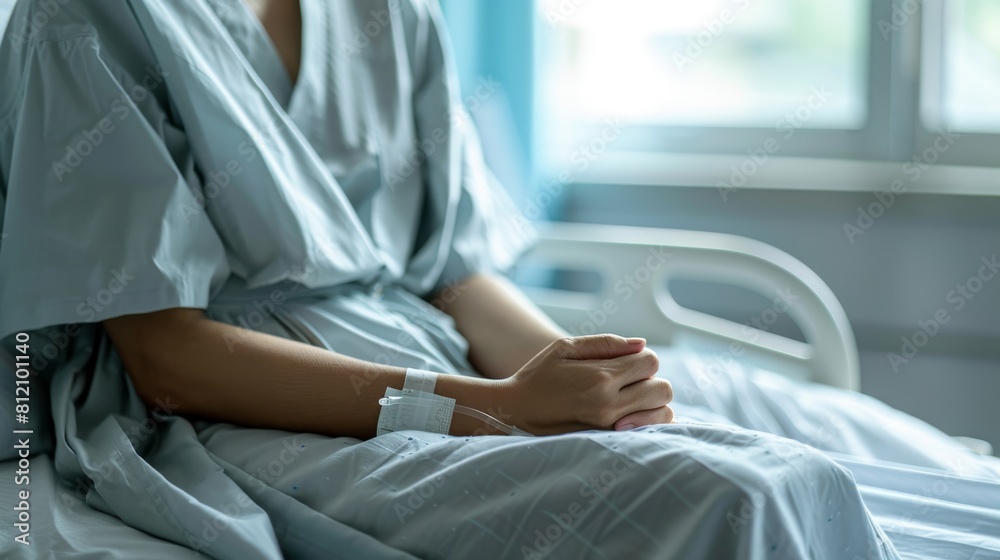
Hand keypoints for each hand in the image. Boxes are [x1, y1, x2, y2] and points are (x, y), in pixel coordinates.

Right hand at [496, 334, 672, 435]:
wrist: (514, 414)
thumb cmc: (537, 376)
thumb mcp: (564, 348)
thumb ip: (605, 343)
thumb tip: (641, 345)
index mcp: (600, 377)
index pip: (650, 362)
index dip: (641, 358)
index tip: (625, 362)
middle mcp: (609, 405)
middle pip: (663, 389)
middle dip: (651, 380)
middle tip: (629, 381)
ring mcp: (610, 428)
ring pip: (663, 414)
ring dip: (653, 403)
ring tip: (630, 399)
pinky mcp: (609, 443)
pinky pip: (649, 433)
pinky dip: (648, 422)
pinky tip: (631, 415)